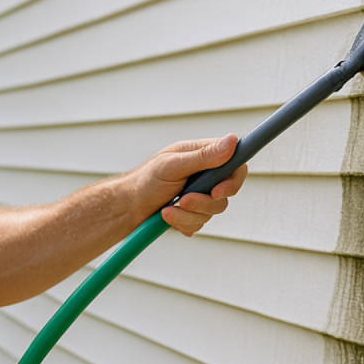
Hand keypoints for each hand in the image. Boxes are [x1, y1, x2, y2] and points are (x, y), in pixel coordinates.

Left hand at [134, 135, 248, 236]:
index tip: (217, 191)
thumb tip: (232, 141)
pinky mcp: (195, 213)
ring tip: (167, 210)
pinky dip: (183, 223)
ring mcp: (201, 195)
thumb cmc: (145, 180)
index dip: (233, 179)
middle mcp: (205, 174)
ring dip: (189, 214)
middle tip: (183, 201)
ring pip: (213, 211)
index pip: (235, 163)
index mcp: (202, 155)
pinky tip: (168, 216)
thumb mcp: (173, 165)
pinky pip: (200, 223)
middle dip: (204, 202)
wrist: (128, 208)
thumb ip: (203, 157)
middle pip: (226, 192)